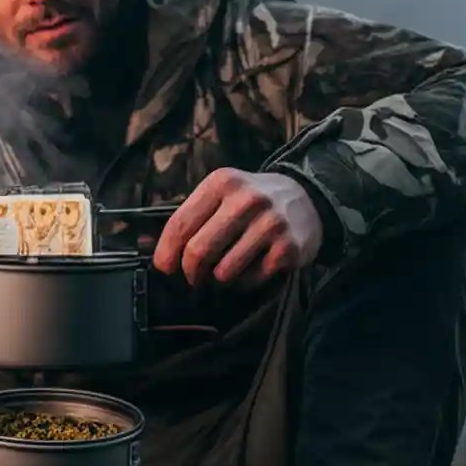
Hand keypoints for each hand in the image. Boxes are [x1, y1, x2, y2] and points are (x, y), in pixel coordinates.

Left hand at [152, 168, 323, 290]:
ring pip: (224, 272)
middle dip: (191, 272)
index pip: (180, 224)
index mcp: (222, 183)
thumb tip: (159, 256)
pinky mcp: (288, 248)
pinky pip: (251, 280)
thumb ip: (192, 218)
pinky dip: (246, 282)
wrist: (306, 198)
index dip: (166, 253)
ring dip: (220, 279)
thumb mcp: (222, 194)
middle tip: (195, 276)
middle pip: (199, 251)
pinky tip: (253, 267)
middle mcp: (246, 199)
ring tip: (228, 269)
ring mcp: (270, 223)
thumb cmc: (251, 203)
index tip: (165, 268)